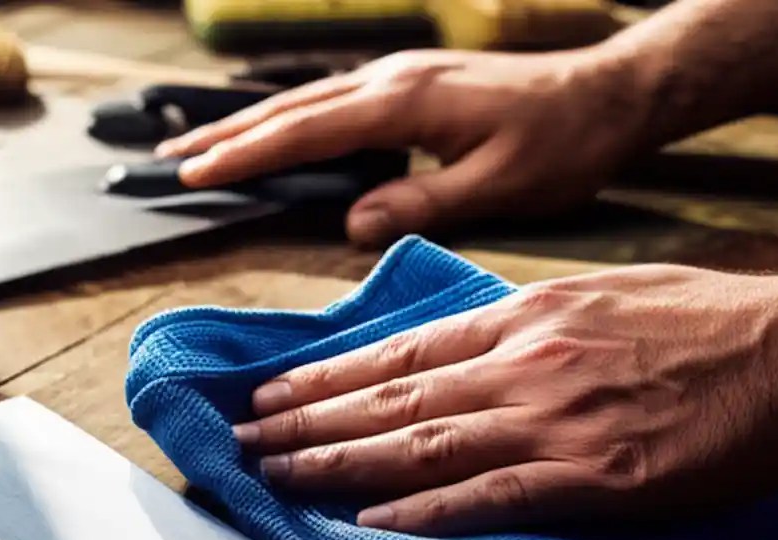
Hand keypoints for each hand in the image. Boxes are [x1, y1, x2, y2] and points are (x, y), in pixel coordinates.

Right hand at [156, 47, 649, 247]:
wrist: (608, 93)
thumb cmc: (561, 143)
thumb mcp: (498, 186)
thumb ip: (421, 204)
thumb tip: (353, 226)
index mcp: (402, 105)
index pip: (303, 131)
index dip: (245, 155)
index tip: (195, 173)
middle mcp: (389, 80)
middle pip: (287, 107)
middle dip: (223, 133)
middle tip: (168, 158)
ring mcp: (396, 75)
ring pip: (303, 98)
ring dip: (247, 122)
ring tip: (198, 145)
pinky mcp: (408, 82)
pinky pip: (328, 98)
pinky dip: (285, 117)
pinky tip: (271, 131)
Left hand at [232, 266, 777, 534]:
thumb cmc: (702, 321)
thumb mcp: (598, 294)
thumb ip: (521, 321)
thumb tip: (458, 342)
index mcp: (523, 316)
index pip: (399, 351)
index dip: (327, 374)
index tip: (274, 389)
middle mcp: (522, 364)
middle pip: (389, 397)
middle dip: (308, 420)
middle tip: (247, 437)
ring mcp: (552, 419)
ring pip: (418, 445)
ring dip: (337, 464)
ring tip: (278, 476)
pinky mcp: (590, 475)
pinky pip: (487, 496)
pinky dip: (421, 512)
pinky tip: (368, 523)